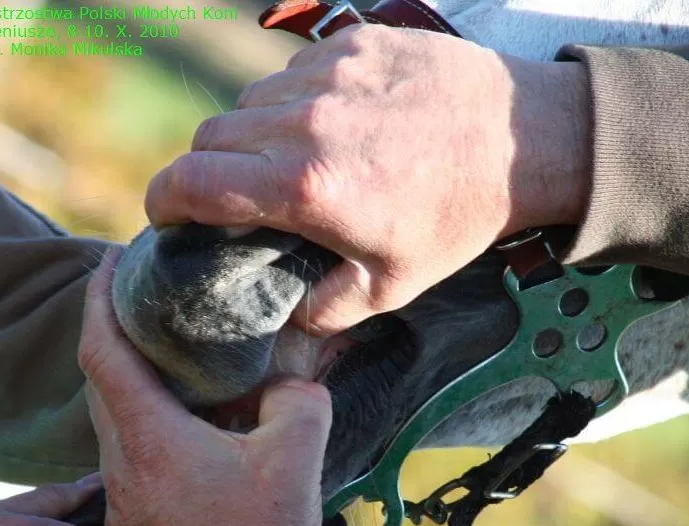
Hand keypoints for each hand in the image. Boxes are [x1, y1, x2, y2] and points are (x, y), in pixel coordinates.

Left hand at [78, 248, 332, 525]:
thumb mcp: (294, 461)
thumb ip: (298, 401)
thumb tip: (293, 383)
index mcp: (149, 440)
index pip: (103, 352)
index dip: (100, 299)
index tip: (112, 261)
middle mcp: (126, 463)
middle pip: (102, 379)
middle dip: (116, 328)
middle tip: (149, 294)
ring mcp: (130, 490)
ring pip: (118, 414)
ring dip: (137, 373)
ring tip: (177, 345)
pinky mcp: (144, 509)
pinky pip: (138, 444)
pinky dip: (156, 411)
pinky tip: (201, 411)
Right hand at [145, 25, 590, 334]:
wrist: (525, 138)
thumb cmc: (460, 215)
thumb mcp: (394, 283)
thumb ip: (324, 308)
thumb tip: (286, 319)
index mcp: (307, 184)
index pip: (192, 181)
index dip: (163, 201)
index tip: (166, 216)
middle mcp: (306, 120)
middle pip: (210, 137)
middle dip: (207, 172)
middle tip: (234, 197)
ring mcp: (329, 72)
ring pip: (248, 101)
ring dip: (250, 135)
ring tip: (289, 161)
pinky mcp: (352, 43)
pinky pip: (292, 72)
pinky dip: (293, 102)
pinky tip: (330, 124)